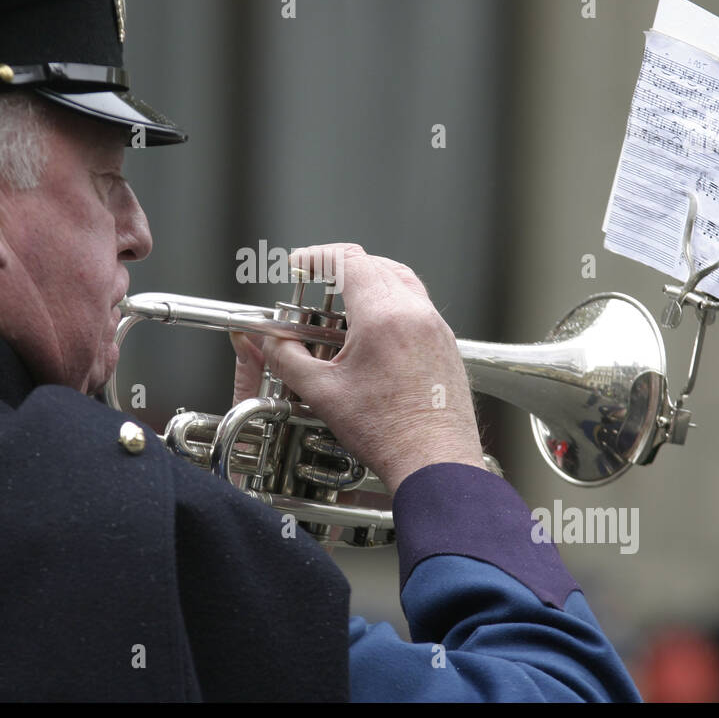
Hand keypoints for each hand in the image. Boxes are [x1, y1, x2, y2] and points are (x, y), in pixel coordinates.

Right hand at [229, 243, 483, 493]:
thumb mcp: (322, 393)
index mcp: (384, 316)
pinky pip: (418, 305)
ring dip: (370, 280)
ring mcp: (436, 327)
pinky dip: (392, 303)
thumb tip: (271, 342)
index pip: (348, 260)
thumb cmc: (387, 432)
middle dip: (342, 265)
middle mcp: (416, 312)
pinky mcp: (446, 344)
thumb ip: (288, 359)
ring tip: (343, 303)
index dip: (317, 256)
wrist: (434, 462)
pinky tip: (373, 332)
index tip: (299, 264)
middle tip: (317, 280)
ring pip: (401, 280)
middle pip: (376, 263)